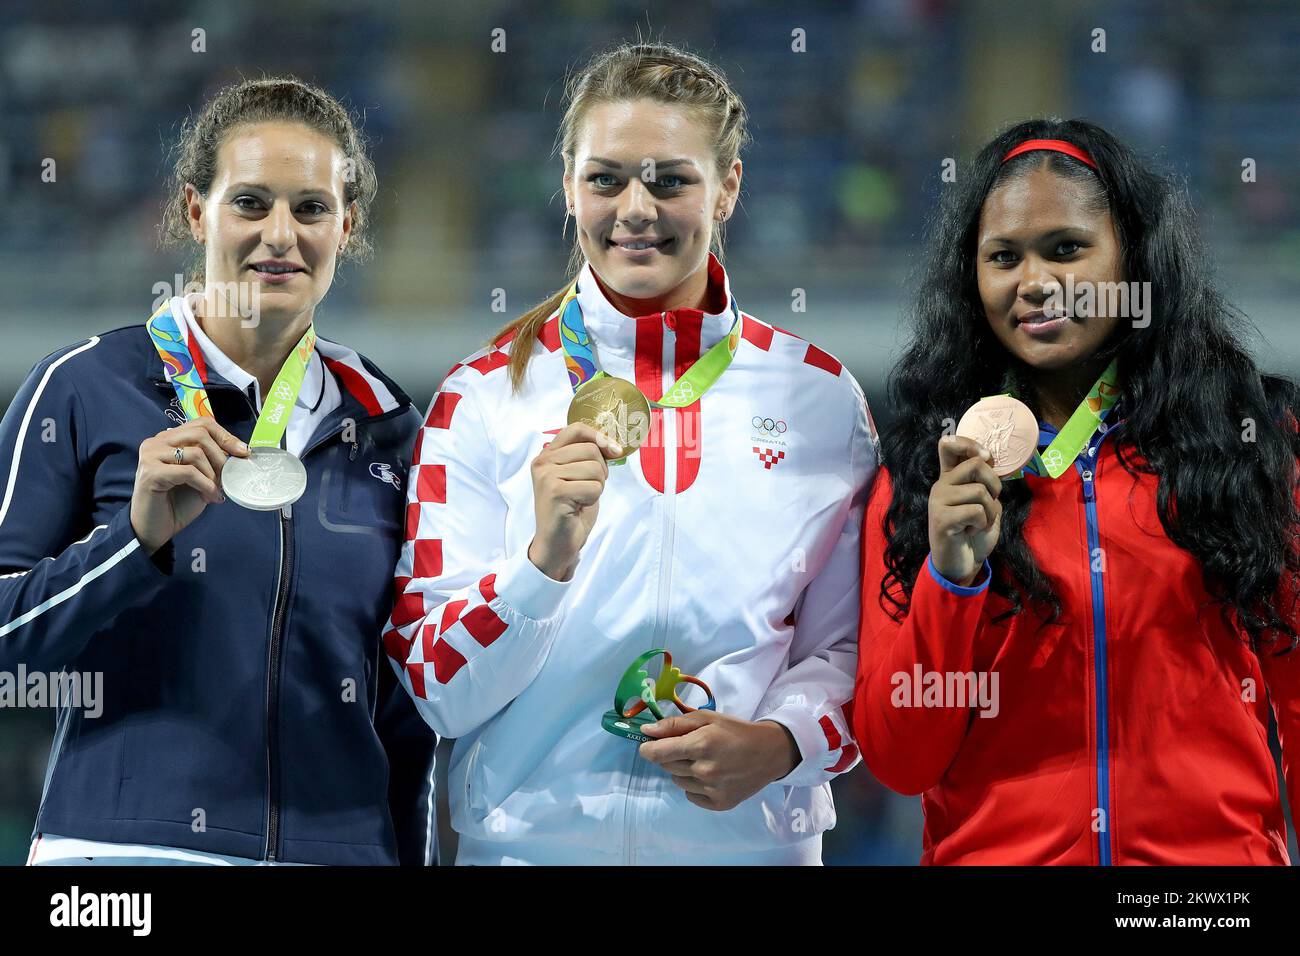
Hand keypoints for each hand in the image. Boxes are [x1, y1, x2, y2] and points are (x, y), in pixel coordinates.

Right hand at [130, 417, 249, 554]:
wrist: (153, 529)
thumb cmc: (177, 504)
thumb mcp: (202, 477)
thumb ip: (213, 461)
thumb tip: (240, 451)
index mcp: (169, 439)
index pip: (202, 423)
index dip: (226, 436)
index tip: (243, 452)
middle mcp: (156, 442)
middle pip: (200, 433)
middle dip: (221, 457)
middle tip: (225, 478)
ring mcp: (151, 455)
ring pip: (196, 453)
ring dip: (213, 475)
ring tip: (214, 492)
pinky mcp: (151, 472)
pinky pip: (189, 472)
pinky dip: (205, 485)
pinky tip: (209, 497)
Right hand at [526, 422, 623, 581]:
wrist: (557, 543)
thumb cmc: (571, 509)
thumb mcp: (579, 476)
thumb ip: (588, 456)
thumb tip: (613, 443)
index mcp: (547, 455)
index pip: (576, 429)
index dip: (599, 436)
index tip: (613, 450)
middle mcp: (542, 462)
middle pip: (591, 449)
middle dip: (601, 470)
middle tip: (588, 487)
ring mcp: (546, 476)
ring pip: (594, 468)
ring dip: (597, 487)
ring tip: (581, 498)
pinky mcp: (555, 492)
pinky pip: (593, 487)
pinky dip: (593, 499)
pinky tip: (578, 506)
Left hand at [638, 710, 800, 810]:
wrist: (770, 753)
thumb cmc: (736, 731)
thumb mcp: (707, 719)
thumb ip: (674, 724)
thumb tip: (646, 732)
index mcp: (700, 745)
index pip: (658, 753)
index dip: (648, 748)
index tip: (648, 745)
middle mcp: (704, 771)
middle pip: (666, 766)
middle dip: (670, 755)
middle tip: (688, 747)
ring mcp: (712, 790)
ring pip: (678, 781)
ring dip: (683, 770)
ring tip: (703, 761)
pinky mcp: (718, 804)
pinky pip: (691, 795)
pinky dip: (695, 786)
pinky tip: (711, 775)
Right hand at [928, 434, 1001, 586]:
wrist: (961, 564)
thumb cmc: (974, 533)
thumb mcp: (985, 503)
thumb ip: (984, 483)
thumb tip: (987, 460)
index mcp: (950, 478)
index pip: (948, 445)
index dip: (969, 443)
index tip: (985, 457)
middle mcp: (941, 485)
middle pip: (976, 464)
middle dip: (995, 484)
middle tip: (990, 503)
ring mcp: (938, 501)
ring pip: (980, 491)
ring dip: (990, 511)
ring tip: (978, 523)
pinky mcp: (941, 519)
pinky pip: (975, 511)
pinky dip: (982, 524)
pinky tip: (971, 531)